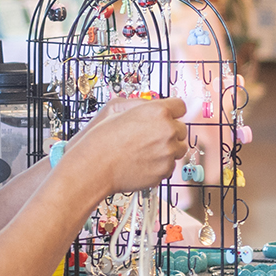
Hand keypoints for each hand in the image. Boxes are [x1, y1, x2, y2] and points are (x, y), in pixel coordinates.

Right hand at [68, 95, 187, 194]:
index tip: (167, 116)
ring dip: (168, 148)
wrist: (93, 167)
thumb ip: (140, 105)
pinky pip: (170, 165)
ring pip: (179, 148)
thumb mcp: (116, 108)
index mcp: (158, 111)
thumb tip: (152, 106)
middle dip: (169, 131)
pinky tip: (143, 162)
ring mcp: (167, 152)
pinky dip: (160, 164)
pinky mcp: (164, 170)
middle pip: (181, 128)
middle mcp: (167, 130)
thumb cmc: (101, 138)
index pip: (180, 106)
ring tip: (147, 150)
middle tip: (151, 136)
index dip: (172, 111)